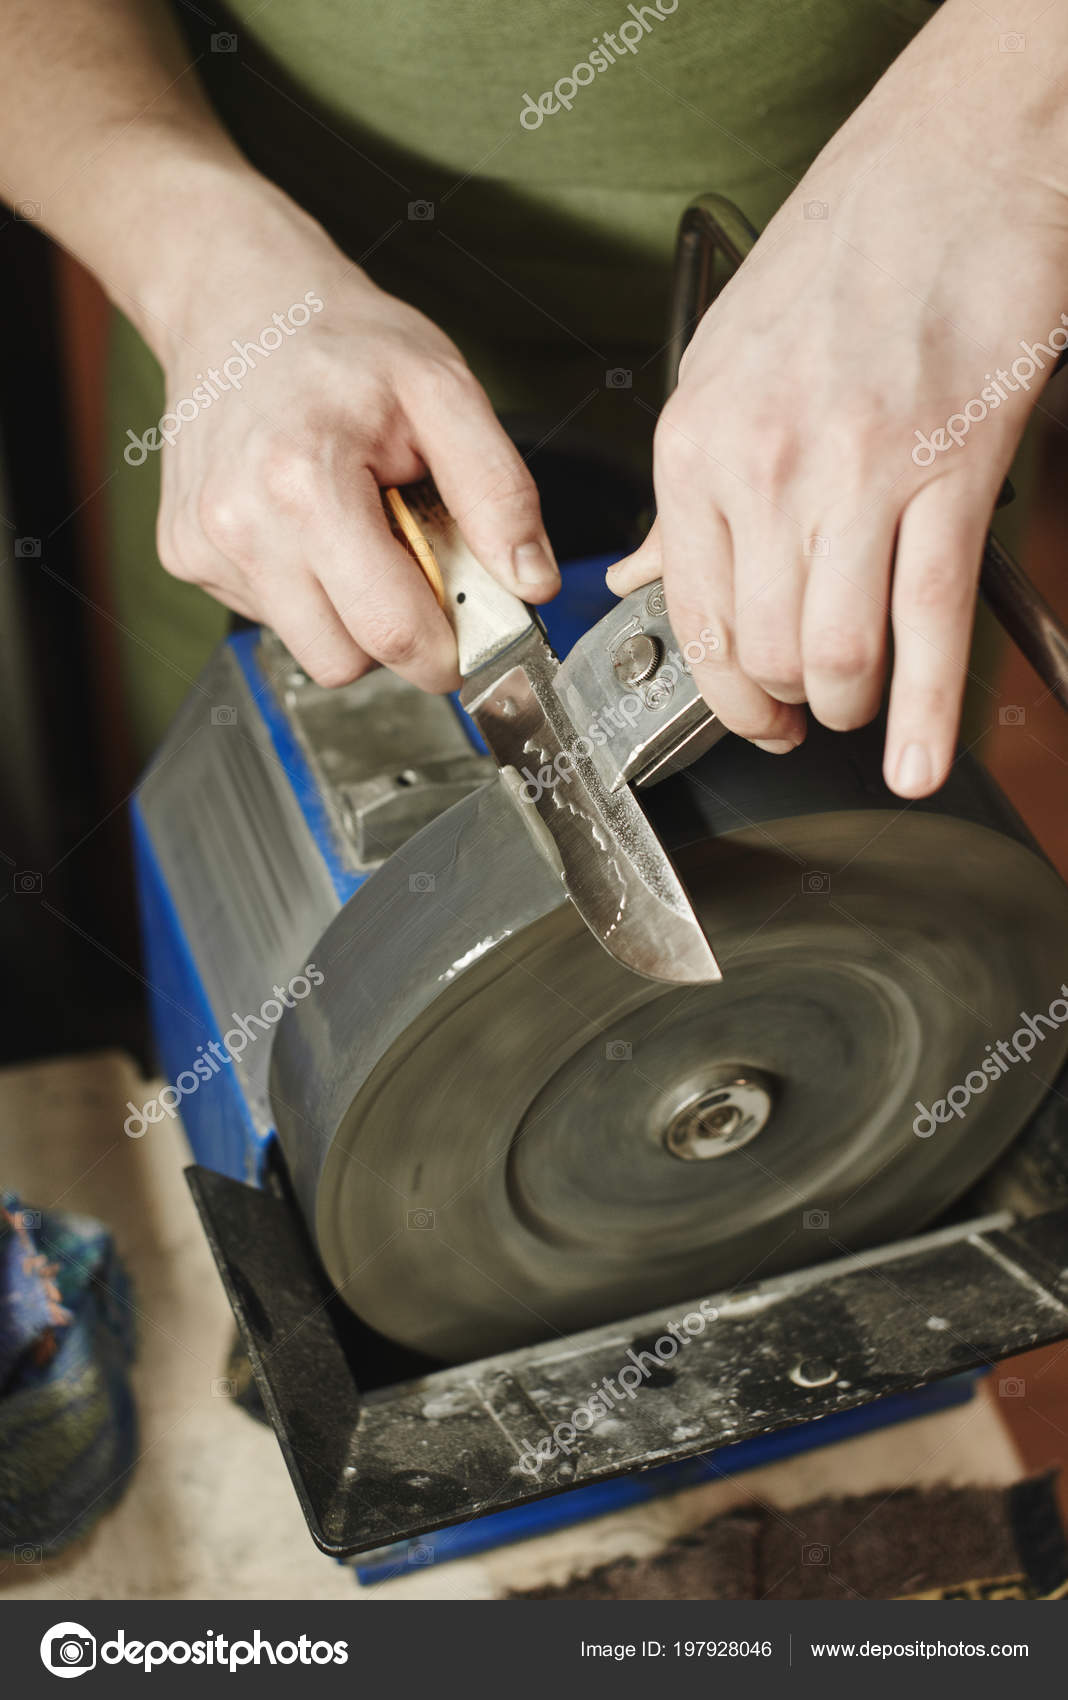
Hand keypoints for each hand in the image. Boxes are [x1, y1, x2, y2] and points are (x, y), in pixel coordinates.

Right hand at [143, 189, 557, 691]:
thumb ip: (499, 492)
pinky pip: (269, 617)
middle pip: (344, 663)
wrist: (237, 299)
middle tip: (411, 559)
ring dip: (347, 614)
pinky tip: (307, 525)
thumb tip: (532, 583)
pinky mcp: (183, 554)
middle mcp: (239, 524)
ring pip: (306, 649)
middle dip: (395, 634)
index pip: (390, 633)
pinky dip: (304, 589)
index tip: (469, 627)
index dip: (445, 650)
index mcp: (304, 482)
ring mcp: (203, 545)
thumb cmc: (343, 340)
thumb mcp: (445, 391)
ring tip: (355, 530)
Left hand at [608, 6, 1067, 796]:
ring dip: (849, 707)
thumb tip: (640, 574)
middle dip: (787, 705)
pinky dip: (928, 713)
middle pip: (763, 652)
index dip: (722, 695)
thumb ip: (688, 493)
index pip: (691, 619)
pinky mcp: (946, 475)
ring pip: (835, 656)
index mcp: (696, 445)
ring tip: (863, 708)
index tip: (749, 717)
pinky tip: (921, 758)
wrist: (952, 166)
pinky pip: (926, 626)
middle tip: (808, 712)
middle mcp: (763, 468)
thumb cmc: (839, 256)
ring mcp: (856, 476)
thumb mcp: (722, 367)